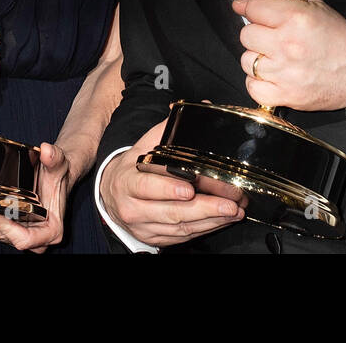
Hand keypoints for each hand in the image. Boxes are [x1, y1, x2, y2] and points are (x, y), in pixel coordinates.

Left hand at [0, 142, 69, 251]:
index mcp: (51, 229)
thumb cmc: (58, 173)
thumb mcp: (58, 164)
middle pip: (5, 237)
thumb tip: (47, 150)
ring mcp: (23, 232)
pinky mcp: (13, 226)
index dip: (6, 230)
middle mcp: (37, 235)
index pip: (25, 238)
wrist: (55, 174)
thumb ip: (54, 158)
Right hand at [100, 118, 244, 247]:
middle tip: (229, 204)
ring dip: (211, 220)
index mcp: (127, 182)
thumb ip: (168, 128)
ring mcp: (144, 227)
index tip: (189, 188)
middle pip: (170, 212)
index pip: (147, 187)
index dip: (168, 189)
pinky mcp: (154, 239)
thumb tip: (200, 106)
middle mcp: (133, 208)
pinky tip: (222, 220)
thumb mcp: (142, 146)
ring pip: (180, 227)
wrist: (112, 196)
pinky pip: (182, 236)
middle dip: (204, 208)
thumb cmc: (132, 169)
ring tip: (234, 211)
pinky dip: (205, 229)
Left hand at [234, 0, 345, 111]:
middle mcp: (288, 45)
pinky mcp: (286, 95)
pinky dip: (258, 82)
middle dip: (257, 32)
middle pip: (246, 34)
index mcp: (296, 18)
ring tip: (275, 56)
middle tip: (271, 35)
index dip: (251, 7)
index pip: (253, 7)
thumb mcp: (315, 6)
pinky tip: (273, 75)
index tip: (249, 9)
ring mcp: (285, 72)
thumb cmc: (339, 39)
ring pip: (247, 61)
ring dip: (257, 58)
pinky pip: (252, 87)